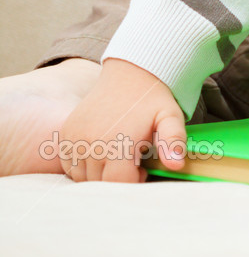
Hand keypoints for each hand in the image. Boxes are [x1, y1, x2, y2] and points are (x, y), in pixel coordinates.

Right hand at [58, 57, 186, 182]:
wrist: (129, 73)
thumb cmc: (152, 99)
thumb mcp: (170, 116)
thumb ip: (173, 141)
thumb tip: (176, 165)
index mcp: (117, 143)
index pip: (118, 183)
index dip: (133, 180)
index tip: (142, 167)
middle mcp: (91, 143)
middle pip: (100, 183)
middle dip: (117, 177)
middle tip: (131, 158)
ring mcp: (74, 139)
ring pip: (83, 177)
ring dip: (99, 173)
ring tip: (117, 152)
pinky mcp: (65, 134)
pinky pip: (70, 165)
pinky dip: (83, 165)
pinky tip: (101, 149)